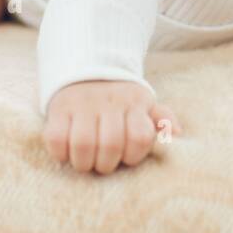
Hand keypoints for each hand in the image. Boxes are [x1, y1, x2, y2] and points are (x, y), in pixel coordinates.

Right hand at [43, 79, 182, 173]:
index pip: (140, 137)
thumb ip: (161, 118)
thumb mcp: (143, 103)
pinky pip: (56, 138)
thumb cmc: (119, 98)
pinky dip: (61, 153)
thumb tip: (176, 133)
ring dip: (84, 162)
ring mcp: (81, 104)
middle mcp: (108, 102)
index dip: (134, 155)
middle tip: (103, 164)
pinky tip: (67, 152)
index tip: (127, 157)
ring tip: (85, 162)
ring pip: (83, 144)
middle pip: (111, 145)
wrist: (85, 67)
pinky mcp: (58, 108)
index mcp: (134, 103)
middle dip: (107, 164)